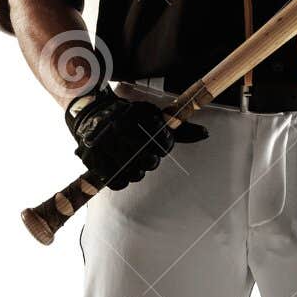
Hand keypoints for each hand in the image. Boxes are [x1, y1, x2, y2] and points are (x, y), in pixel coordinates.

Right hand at [65, 87, 208, 189]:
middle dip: (152, 160)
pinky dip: (123, 180)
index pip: (162, 143)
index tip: (158, 140)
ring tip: (132, 159)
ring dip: (138, 171)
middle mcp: (119, 133)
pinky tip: (122, 169)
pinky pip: (117, 183)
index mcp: (136, 119)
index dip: (164, 145)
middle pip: (150, 162)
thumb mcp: (153, 114)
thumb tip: (205, 134)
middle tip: (145, 153)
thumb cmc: (128, 116)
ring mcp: (104, 148)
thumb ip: (179, 128)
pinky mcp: (94, 162)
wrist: (91, 113)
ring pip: (135, 175)